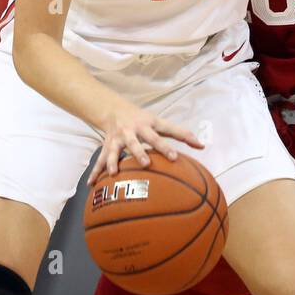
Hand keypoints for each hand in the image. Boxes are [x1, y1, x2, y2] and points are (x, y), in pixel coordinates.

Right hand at [87, 101, 203, 185]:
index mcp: (147, 125)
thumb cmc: (143, 119)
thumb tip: (203, 146)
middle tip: (146, 163)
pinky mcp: (106, 146)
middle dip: (140, 152)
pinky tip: (91, 184)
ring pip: (114, 150)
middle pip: (136, 142)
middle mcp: (131, 131)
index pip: (159, 135)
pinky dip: (95, 172)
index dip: (167, 145)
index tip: (175, 157)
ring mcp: (117, 139)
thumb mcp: (161, 123)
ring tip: (114, 172)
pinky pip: (100, 160)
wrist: (114, 110)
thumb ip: (181, 134)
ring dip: (114, 161)